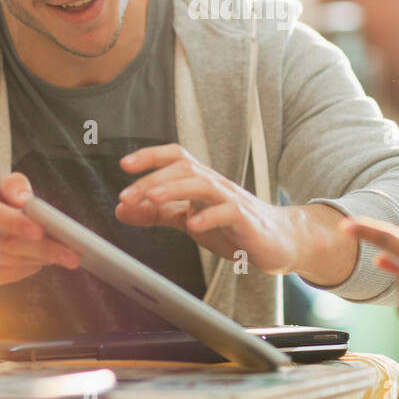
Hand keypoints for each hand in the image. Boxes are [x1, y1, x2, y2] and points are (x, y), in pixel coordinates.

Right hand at [0, 173, 80, 297]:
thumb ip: (13, 185)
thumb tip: (26, 200)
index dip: (14, 222)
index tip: (40, 230)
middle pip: (3, 242)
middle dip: (42, 247)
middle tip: (72, 253)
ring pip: (9, 261)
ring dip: (39, 258)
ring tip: (61, 253)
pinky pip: (7, 276)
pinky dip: (27, 268)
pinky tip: (36, 260)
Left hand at [115, 144, 302, 274]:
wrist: (277, 241)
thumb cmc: (231, 226)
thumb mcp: (188, 218)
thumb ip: (157, 213)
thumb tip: (120, 209)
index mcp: (200, 181)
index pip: (175, 157)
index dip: (150, 156)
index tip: (124, 164)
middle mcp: (215, 185)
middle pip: (183, 169)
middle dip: (152, 180)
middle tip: (126, 196)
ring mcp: (232, 200)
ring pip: (203, 185)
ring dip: (175, 189)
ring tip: (153, 197)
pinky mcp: (247, 221)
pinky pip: (228, 212)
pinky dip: (209, 217)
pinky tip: (193, 226)